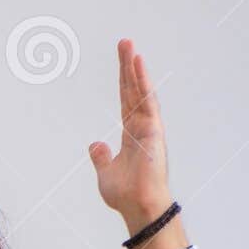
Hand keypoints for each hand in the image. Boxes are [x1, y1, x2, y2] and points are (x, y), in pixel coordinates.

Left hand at [87, 38, 172, 225]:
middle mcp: (141, 126)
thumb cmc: (125, 194)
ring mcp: (148, 127)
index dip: (123, 81)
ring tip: (129, 46)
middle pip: (133, 90)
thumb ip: (101, 156)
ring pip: (140, 91)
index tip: (122, 62)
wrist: (137, 206)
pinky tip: (138, 64)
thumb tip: (95, 144)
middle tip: (124, 42)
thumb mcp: (106, 172)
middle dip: (127, 67)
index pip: (126, 100)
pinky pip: (147, 101)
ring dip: (134, 68)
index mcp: (130, 133)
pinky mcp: (153, 130)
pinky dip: (143, 82)